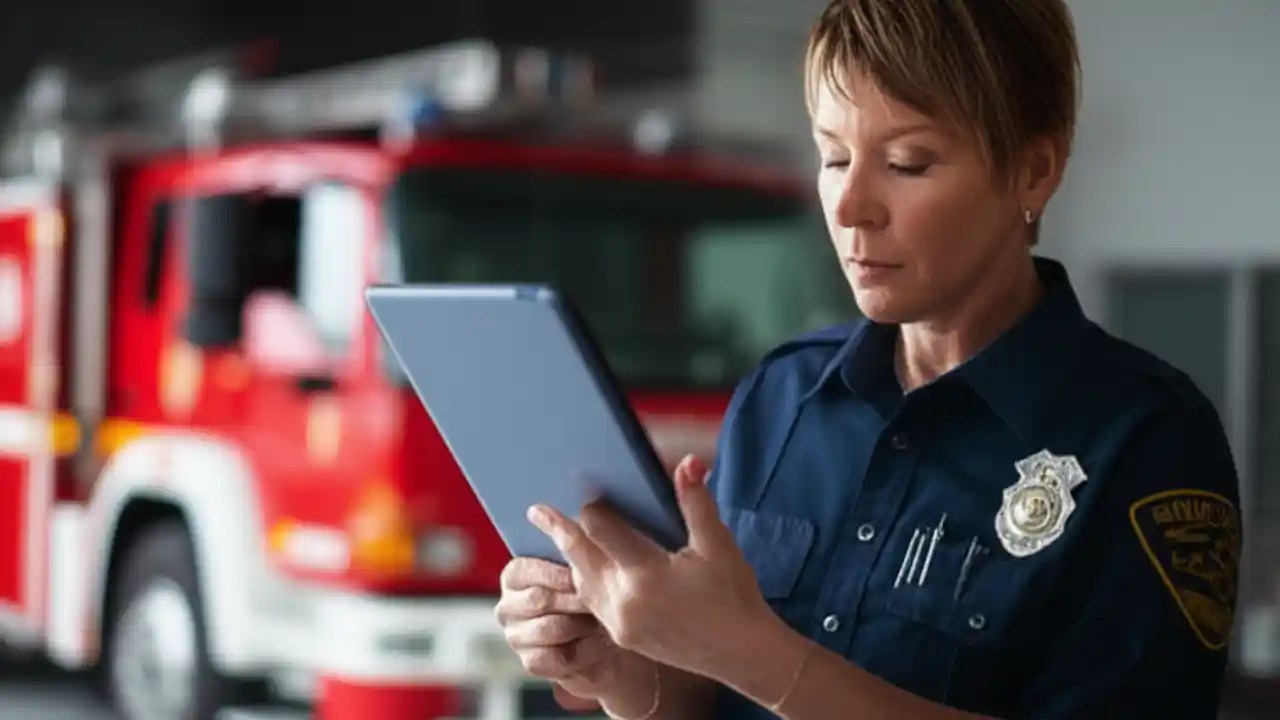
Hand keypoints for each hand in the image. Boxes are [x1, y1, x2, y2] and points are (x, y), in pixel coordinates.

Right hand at [493, 557, 638, 709]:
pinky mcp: (530, 662)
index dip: (557, 575)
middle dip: (574, 600)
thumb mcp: (583, 569)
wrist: (606, 638)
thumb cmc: (592, 594)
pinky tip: (598, 645)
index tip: (583, 576)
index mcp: (514, 576)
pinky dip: (581, 651)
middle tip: (599, 600)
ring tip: (601, 621)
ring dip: (581, 625)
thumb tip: (576, 533)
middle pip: (539, 599)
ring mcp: (516, 636)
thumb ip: (573, 553)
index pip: (524, 571)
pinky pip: (554, 657)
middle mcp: (507, 606)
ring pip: (549, 628)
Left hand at [527, 455, 775, 680]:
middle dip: (558, 530)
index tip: (580, 487)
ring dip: (569, 556)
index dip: (591, 506)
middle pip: (579, 556)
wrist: (741, 652)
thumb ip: (695, 502)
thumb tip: (688, 462)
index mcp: (646, 575)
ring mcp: (620, 623)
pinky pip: (590, 602)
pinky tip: (583, 567)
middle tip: (536, 510)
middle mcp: (624, 601)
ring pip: (580, 581)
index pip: (601, 530)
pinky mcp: (622, 636)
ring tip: (558, 534)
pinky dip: (583, 580)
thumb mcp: (717, 545)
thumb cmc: (732, 594)